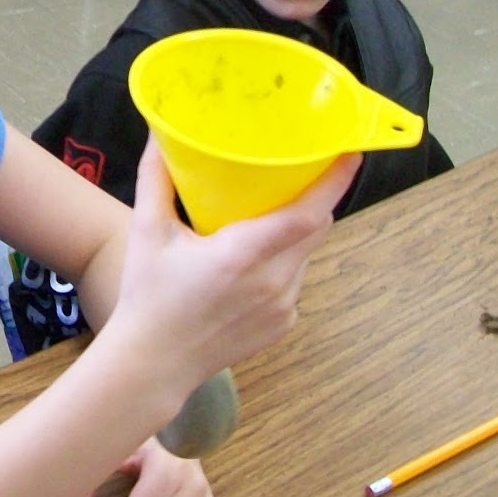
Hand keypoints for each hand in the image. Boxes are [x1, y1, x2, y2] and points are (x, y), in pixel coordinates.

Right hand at [115, 139, 359, 389]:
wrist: (153, 365)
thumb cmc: (148, 296)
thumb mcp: (147, 232)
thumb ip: (156, 178)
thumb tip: (160, 131)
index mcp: (242, 255)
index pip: (307, 214)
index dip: (334, 182)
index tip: (349, 153)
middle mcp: (272, 281)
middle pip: (316, 228)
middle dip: (315, 198)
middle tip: (301, 170)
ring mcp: (282, 307)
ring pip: (306, 254)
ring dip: (297, 231)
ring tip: (268, 215)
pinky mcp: (282, 324)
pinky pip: (295, 280)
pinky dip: (285, 263)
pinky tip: (253, 262)